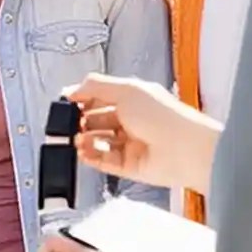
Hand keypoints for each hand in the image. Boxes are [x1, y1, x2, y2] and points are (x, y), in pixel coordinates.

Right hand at [65, 74, 220, 193]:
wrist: (185, 149)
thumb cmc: (165, 116)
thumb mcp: (126, 89)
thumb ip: (95, 86)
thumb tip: (72, 88)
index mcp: (134, 98)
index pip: (101, 97)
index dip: (83, 99)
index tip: (67, 102)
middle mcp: (133, 120)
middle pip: (98, 120)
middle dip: (81, 121)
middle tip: (69, 124)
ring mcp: (131, 144)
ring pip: (99, 142)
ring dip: (84, 140)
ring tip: (76, 139)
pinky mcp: (130, 166)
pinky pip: (104, 162)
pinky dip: (91, 157)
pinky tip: (83, 153)